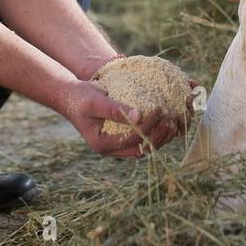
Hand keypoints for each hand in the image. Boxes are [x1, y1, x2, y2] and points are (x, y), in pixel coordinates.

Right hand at [61, 81, 184, 157]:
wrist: (71, 96)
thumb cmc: (81, 97)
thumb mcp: (95, 101)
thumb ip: (115, 109)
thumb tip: (139, 116)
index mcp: (102, 144)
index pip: (131, 140)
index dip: (148, 126)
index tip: (160, 109)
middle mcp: (111, 148)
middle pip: (141, 149)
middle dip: (159, 136)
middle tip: (172, 118)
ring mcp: (117, 144)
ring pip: (145, 147)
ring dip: (161, 136)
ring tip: (174, 121)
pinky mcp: (123, 135)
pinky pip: (143, 138)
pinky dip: (156, 131)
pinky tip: (166, 120)